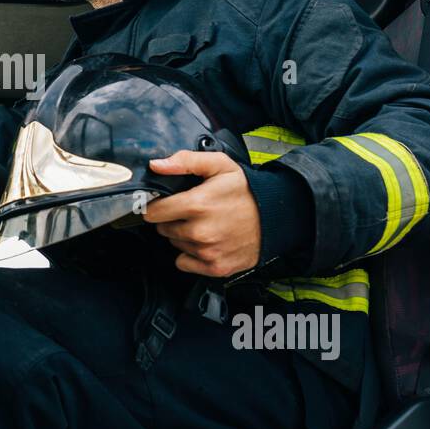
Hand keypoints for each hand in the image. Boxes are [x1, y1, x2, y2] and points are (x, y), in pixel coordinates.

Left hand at [142, 150, 261, 277]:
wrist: (276, 216)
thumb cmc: (247, 191)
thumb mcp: (219, 165)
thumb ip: (185, 161)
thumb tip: (156, 166)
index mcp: (197, 204)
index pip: (153, 212)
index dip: (157, 205)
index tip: (165, 202)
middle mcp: (200, 232)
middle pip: (163, 229)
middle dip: (172, 219)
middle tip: (193, 211)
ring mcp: (207, 252)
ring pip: (175, 244)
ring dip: (184, 236)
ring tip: (205, 224)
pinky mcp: (215, 267)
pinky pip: (184, 263)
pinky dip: (191, 255)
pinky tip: (206, 242)